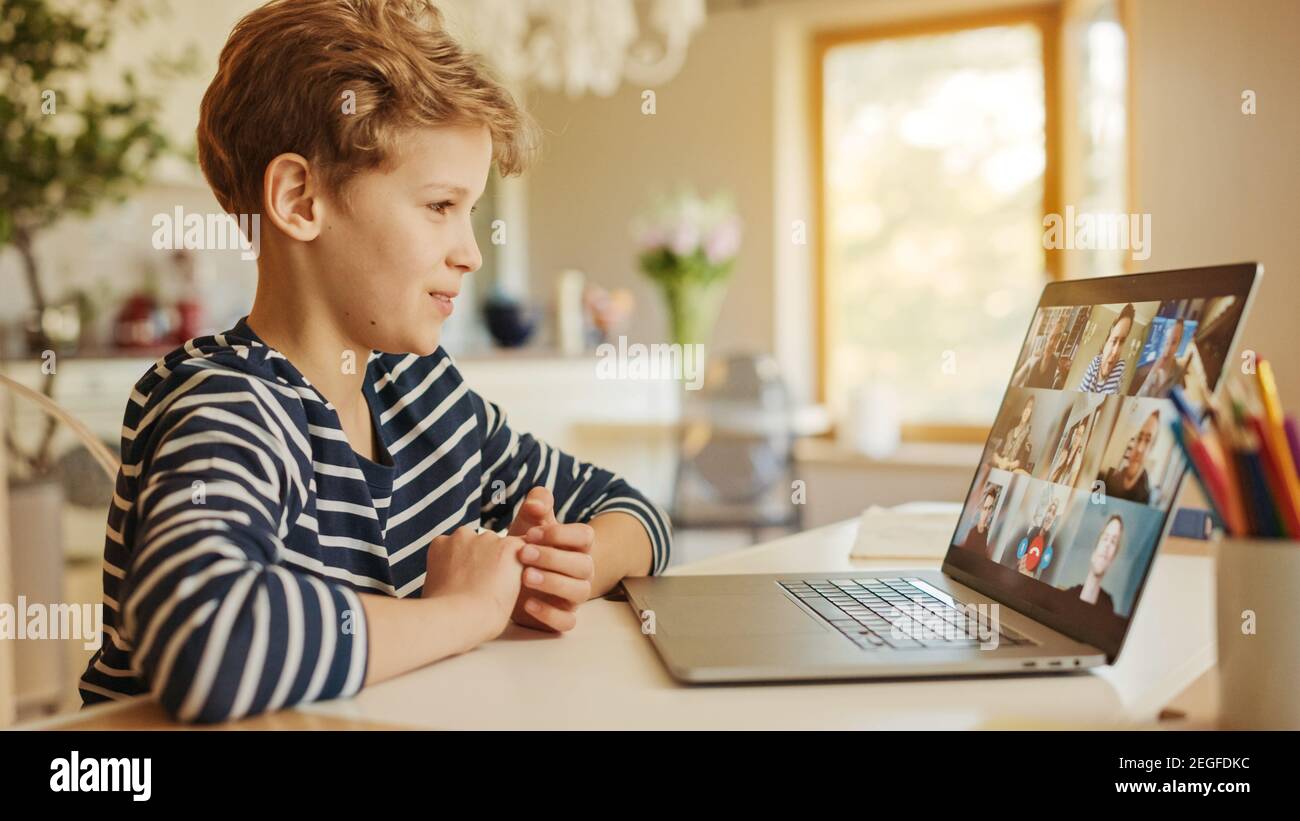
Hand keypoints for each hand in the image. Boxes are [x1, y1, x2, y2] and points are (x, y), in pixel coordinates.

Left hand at [422, 525, 524, 644]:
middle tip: (479, 580)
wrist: (455, 619)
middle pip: (488, 542)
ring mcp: (464, 537)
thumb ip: (510, 574)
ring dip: (464, 554)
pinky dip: (444, 556)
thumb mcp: (513, 593)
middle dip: (484, 557)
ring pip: (465, 541)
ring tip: (461, 580)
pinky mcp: (441, 542)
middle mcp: (489, 536)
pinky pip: (444, 545)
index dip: (505, 563)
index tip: (499, 577)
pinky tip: (447, 575)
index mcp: (512, 548)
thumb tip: (500, 574)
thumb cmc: (485, 616)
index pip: (513, 547)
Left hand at [507, 487, 595, 632]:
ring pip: (580, 592)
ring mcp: (574, 595)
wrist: (515, 577)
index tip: (532, 533)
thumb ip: (536, 506)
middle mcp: (581, 570)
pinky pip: (567, 621)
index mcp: (577, 545)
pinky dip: (549, 614)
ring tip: (525, 576)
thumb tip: (535, 503)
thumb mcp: (530, 523)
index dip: (561, 534)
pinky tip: (527, 604)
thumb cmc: (528, 546)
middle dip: (553, 558)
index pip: (585, 536)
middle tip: (523, 553)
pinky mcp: (562, 616)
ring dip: (553, 583)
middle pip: (583, 565)